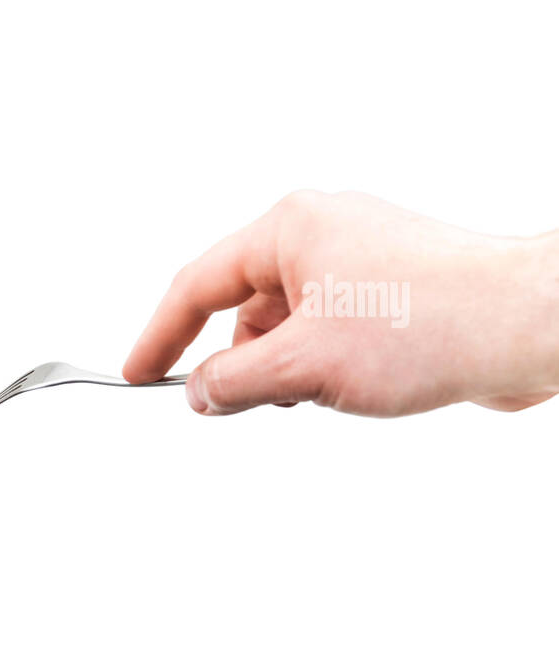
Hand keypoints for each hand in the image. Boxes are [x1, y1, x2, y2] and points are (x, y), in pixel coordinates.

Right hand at [123, 191, 558, 415]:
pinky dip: (318, 365)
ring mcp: (357, 261)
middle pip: (241, 308)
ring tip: (318, 393)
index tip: (136, 374)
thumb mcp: (302, 366)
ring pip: (285, 327)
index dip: (158, 335)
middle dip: (238, 364)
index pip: (197, 285)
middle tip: (239, 406)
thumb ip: (231, 383)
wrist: (528, 326)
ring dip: (284, 370)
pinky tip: (347, 389)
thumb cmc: (429, 324)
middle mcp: (321, 234)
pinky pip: (324, 331)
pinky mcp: (387, 292)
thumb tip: (197, 393)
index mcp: (290, 229)